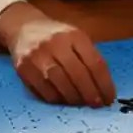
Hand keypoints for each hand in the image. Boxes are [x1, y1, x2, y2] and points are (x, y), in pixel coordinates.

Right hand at [0, 3, 116, 107]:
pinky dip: (56, 99)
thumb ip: (89, 59)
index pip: (95, 63)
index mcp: (74, 36)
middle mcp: (56, 44)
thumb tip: (103, 89)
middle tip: (97, 105)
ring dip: (74, 98)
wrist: (23, 27)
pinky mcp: (24, 68)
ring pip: (60, 84)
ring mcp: (38, 56)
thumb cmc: (57, 37)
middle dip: (90, 94)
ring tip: (80, 103)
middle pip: (78, 75)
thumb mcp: (76, 39)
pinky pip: (44, 90)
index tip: (109, 98)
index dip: (105, 84)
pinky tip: (63, 100)